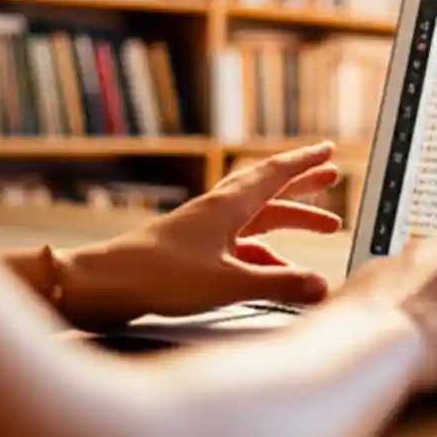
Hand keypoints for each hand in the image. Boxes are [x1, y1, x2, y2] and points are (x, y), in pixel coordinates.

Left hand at [56, 142, 342, 330]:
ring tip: (320, 229)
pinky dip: (265, 252)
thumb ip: (279, 286)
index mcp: (227, 206)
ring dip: (288, 219)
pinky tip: (277, 270)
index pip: (275, 175)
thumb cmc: (160, 277)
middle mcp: (216, 211)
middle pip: (268, 189)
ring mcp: (203, 230)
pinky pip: (240, 244)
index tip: (328, 150)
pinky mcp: (191, 252)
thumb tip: (322, 287)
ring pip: (255, 217)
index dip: (304, 163)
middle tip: (331, 177)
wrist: (104, 285)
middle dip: (302, 184)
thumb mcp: (229, 284)